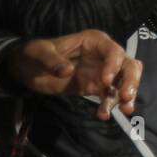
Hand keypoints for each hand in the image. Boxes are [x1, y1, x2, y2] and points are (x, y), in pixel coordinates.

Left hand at [6, 30, 141, 120]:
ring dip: (125, 96)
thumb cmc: (34, 54)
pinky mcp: (97, 87)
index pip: (113, 51)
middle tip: (125, 97)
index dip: (113, 66)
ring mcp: (102, 71)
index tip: (104, 82)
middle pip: (128, 65)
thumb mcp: (38, 53)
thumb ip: (52, 61)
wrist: (26, 69)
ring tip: (124, 110)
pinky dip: (110, 105)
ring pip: (125, 81)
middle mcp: (103, 55)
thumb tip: (67, 71)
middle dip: (130, 81)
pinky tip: (103, 114)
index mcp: (94, 41)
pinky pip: (110, 96)